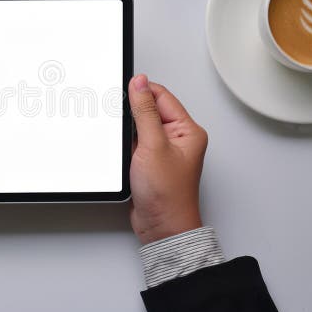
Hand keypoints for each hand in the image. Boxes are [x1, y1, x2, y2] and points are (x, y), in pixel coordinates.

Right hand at [127, 74, 207, 244]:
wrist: (162, 227)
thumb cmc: (168, 195)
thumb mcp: (153, 145)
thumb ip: (145, 111)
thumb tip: (139, 83)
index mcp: (187, 130)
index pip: (162, 97)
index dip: (142, 91)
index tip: (123, 90)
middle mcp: (177, 139)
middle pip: (149, 110)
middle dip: (132, 115)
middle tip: (125, 126)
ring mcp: (162, 151)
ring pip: (139, 128)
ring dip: (128, 133)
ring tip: (129, 149)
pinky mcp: (149, 162)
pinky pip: (133, 144)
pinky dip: (125, 147)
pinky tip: (125, 157)